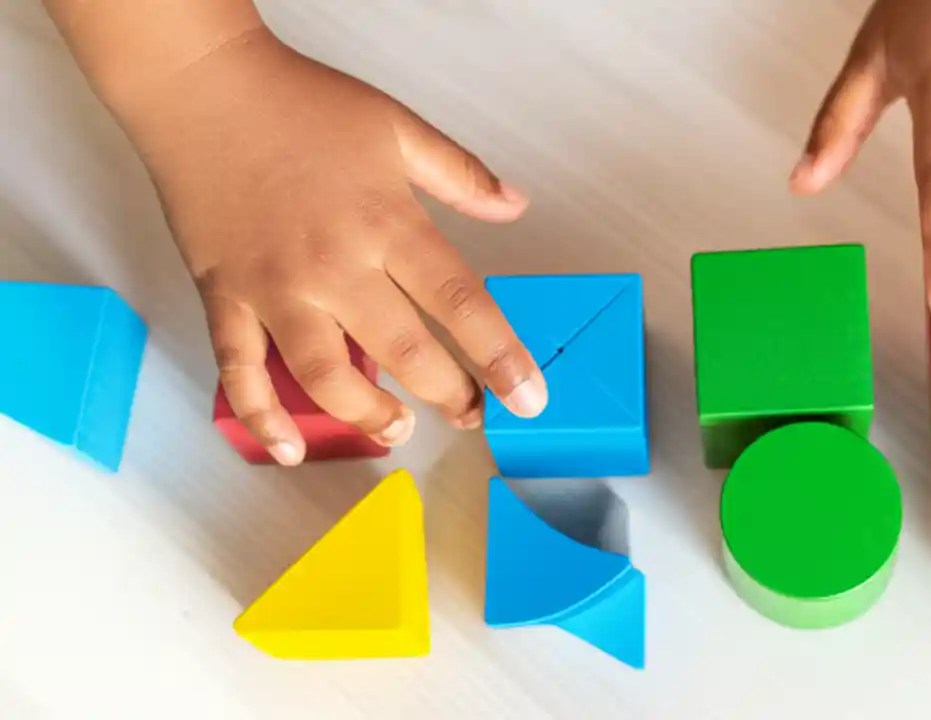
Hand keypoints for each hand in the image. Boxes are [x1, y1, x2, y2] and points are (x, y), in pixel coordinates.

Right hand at [121, 30, 546, 463]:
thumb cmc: (302, 105)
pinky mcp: (226, 297)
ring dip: (367, 416)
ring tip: (398, 429)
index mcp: (388, 224)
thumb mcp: (396, 125)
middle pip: (403, 352)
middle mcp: (336, 266)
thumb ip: (460, 173)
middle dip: (447, 394)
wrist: (201, 89)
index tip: (528, 398)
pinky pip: (240, 372)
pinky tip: (289, 449)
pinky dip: (263, 417)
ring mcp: (277, 288)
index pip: (459, 303)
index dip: (499, 356)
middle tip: (470, 413)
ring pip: (325, 376)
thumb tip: (516, 206)